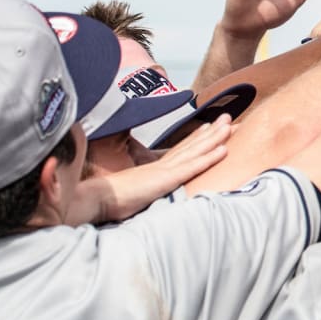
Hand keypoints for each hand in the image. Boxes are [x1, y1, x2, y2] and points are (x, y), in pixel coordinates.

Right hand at [69, 117, 232, 223]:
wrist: (89, 201)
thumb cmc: (104, 201)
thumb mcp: (129, 193)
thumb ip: (140, 190)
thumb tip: (144, 192)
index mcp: (152, 169)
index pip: (179, 151)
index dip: (195, 139)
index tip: (209, 127)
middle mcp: (160, 166)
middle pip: (191, 145)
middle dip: (212, 132)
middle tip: (228, 117)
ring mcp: (163, 171)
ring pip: (195, 151)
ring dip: (215, 138)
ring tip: (231, 124)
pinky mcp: (164, 180)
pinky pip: (191, 167)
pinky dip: (208, 158)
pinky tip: (224, 150)